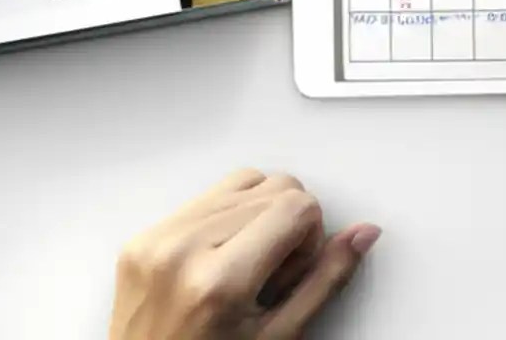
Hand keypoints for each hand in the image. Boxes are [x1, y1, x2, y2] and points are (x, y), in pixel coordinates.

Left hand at [109, 170, 379, 339]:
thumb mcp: (282, 335)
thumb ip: (325, 279)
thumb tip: (363, 233)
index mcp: (220, 280)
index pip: (296, 205)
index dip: (311, 236)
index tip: (294, 271)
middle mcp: (182, 250)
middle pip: (274, 186)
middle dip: (289, 224)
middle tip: (272, 273)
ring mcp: (157, 239)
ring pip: (244, 181)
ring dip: (259, 215)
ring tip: (247, 265)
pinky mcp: (142, 236)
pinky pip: (207, 196)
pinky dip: (227, 218)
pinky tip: (222, 259)